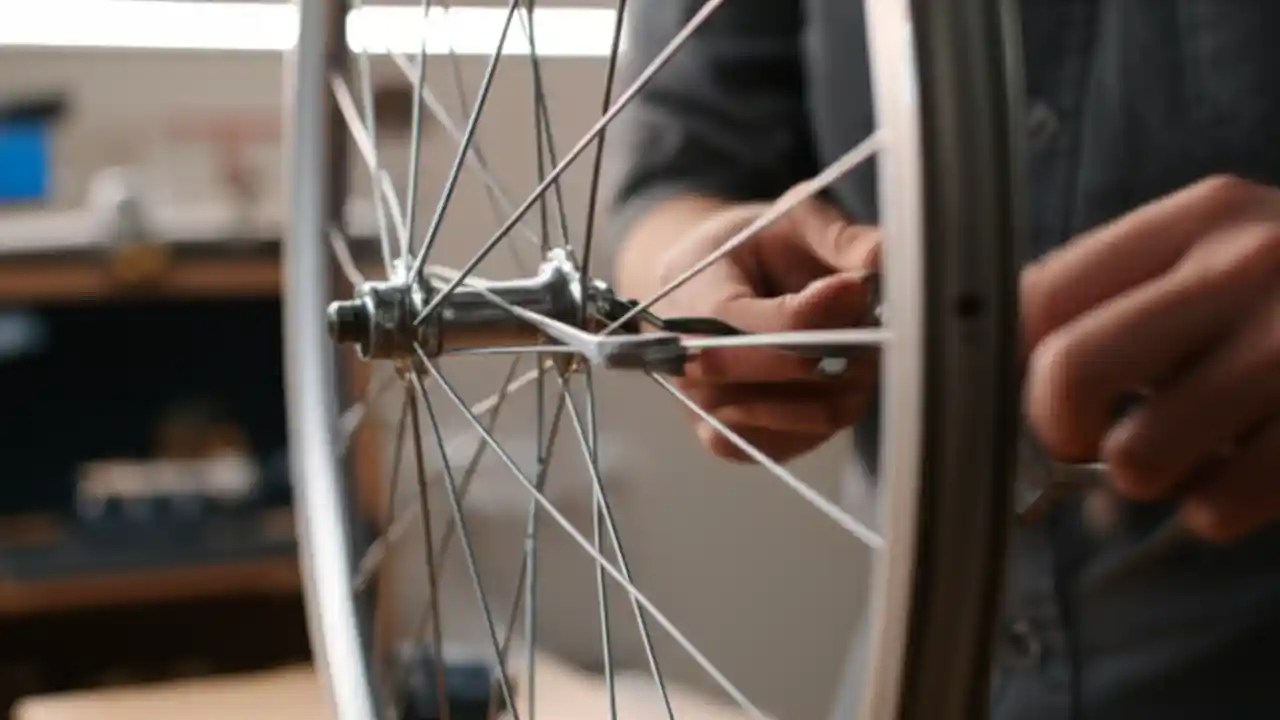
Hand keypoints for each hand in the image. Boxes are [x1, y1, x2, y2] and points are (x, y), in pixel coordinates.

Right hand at [645, 195, 880, 462]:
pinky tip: (836, 377)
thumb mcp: (786, 218)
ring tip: (858, 344)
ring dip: (851, 379)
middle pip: (793, 370)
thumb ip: (834, 234)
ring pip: (810, 413)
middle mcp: (694, 365)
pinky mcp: (729, 441)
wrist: (696, 289)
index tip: (859, 286)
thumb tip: (884, 257)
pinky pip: (801, 439)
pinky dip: (833, 410)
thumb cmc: (745, 251)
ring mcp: (708, 410)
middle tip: (869, 315)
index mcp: (698, 301)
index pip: (774, 323)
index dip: (827, 309)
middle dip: (848, 343)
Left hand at [1022, 176, 1279, 541]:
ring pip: (1138, 456)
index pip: (1044, 293)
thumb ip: (1125, 288)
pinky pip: (1218, 505)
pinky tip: (1246, 469)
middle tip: (1080, 435)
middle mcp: (1246, 272)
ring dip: (1144, 474)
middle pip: (1069, 370)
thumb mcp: (1226, 248)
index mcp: (1201, 220)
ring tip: (1185, 449)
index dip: (1007, 357)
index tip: (1019, 383)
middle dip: (1055, 425)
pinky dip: (1215, 506)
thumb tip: (1006, 361)